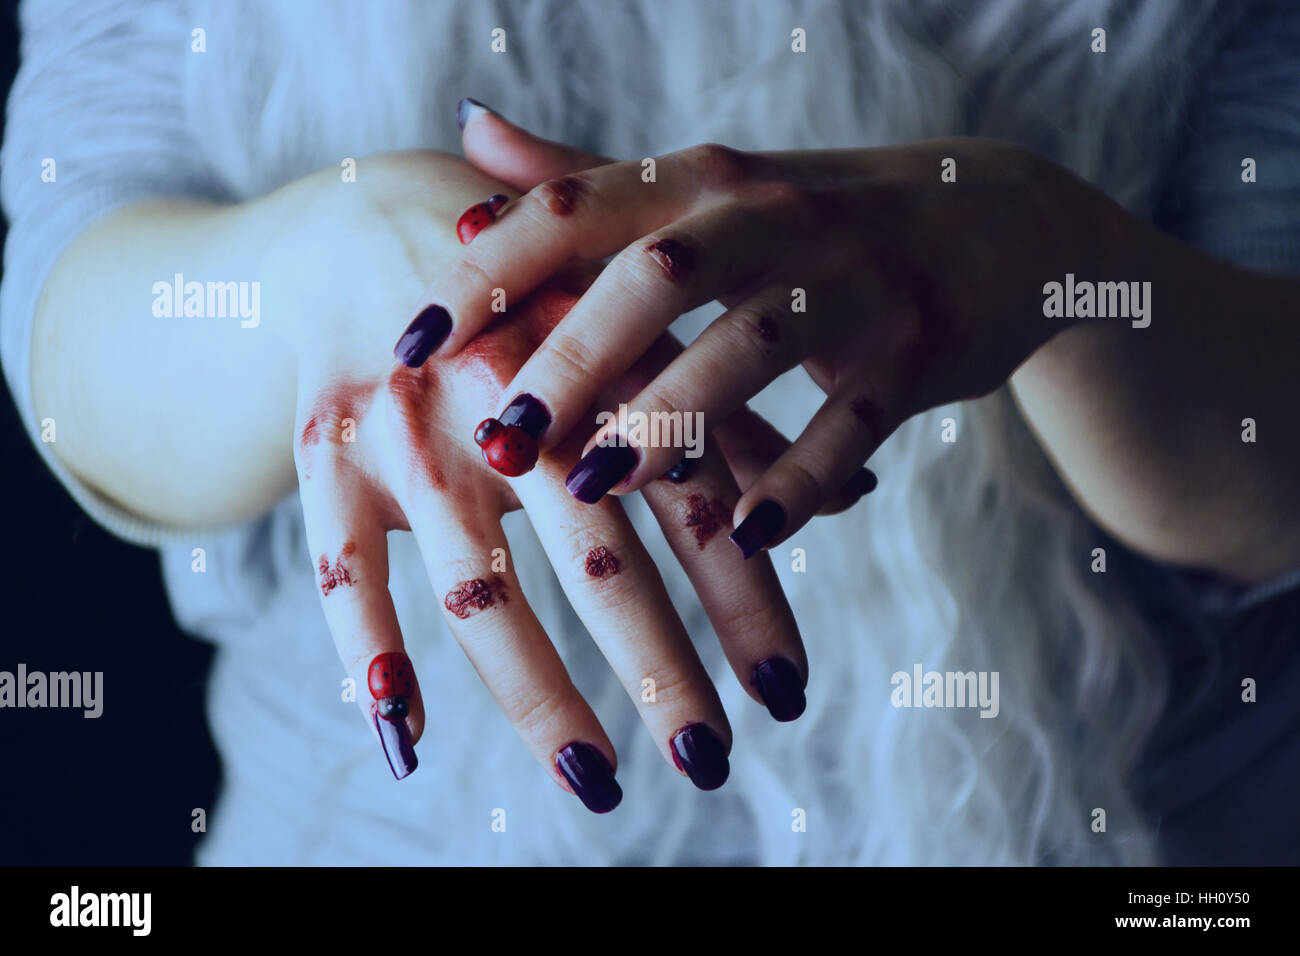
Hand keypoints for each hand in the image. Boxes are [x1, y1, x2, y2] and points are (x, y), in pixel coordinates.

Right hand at [261, 152, 827, 807]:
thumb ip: (731, 422)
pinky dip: (366, 647)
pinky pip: (342, 562)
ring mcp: (415, 430)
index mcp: (605, 367)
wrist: (366, 224)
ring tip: (595, 778)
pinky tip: (403, 736)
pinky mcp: (329, 450)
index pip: (692, 500)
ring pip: (479, 581)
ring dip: (536, 688)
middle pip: (597, 555)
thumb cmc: (531, 296)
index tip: (789, 692)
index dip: (745, 598)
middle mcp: (515, 402)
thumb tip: (859, 488)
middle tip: (711, 761)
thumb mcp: (634, 336)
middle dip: (659, 665)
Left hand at [421, 107, 1133, 554]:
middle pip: (656, 278)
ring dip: (673, 417)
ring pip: (750, 344)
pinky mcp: (919, 347)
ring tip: (600, 483)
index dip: (487, 271)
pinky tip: (749, 533)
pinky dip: (802, 477)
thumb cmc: (817, 223)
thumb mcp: (709, 192)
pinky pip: (853, 419)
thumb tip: (468, 140)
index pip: (578, 208)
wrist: (1000, 223)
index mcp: (706, 179)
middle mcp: (775, 215)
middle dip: (570, 359)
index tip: (406, 342)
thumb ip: (589, 180)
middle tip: (499, 439)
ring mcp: (853, 279)